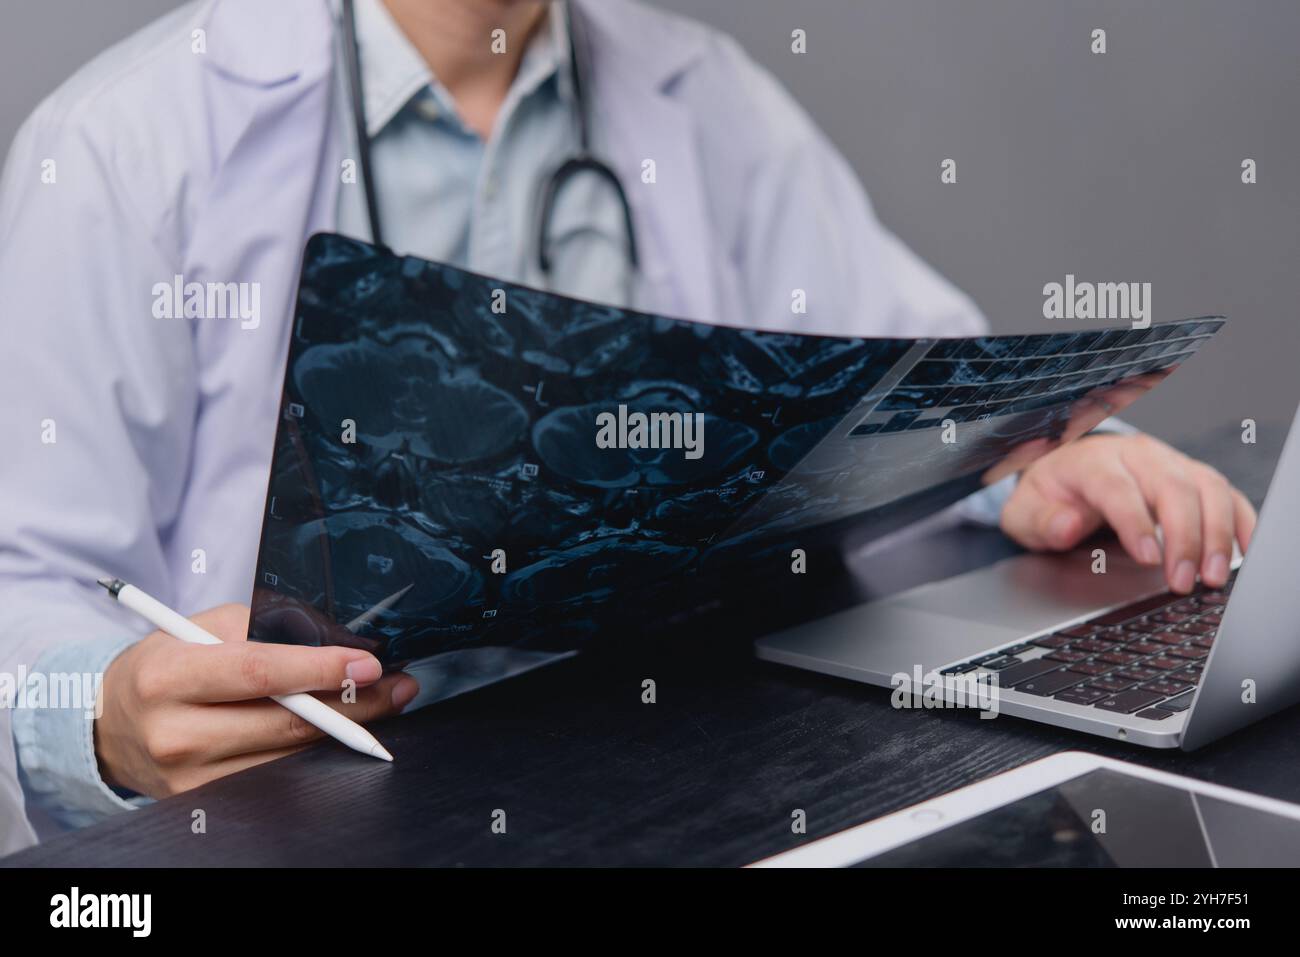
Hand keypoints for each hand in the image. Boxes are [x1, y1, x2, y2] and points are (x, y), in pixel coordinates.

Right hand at [95, 604, 417, 797]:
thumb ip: (264, 627)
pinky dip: (312, 755)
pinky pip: (273, 779)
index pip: (258, 673)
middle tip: (396, 686)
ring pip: (287, 757)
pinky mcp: (200, 802)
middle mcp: (175, 732)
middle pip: (284, 723)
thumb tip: (336, 638)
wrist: (110, 722)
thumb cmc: (166, 664)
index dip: (320, 669)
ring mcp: (187, 777)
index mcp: (169, 676)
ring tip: (381, 704)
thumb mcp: (202, 628)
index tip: (368, 664)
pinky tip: (338, 732)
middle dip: (352, 704)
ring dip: (343, 731)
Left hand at [1000, 433, 1256, 593]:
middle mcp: (1138, 456)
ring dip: (1218, 534)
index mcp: (1093, 462)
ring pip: (1207, 488)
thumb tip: (1067, 525)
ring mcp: (1171, 463)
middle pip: (1172, 487)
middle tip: (1183, 582)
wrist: (1067, 469)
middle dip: (1184, 537)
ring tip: (1214, 576)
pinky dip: (1241, 522)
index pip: (1118, 488)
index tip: (1149, 558)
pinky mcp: (1194, 478)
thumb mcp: (1026, 510)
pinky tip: (1245, 552)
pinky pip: (1227, 494)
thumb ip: (1041, 520)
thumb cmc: (1050, 494)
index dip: (1136, 522)